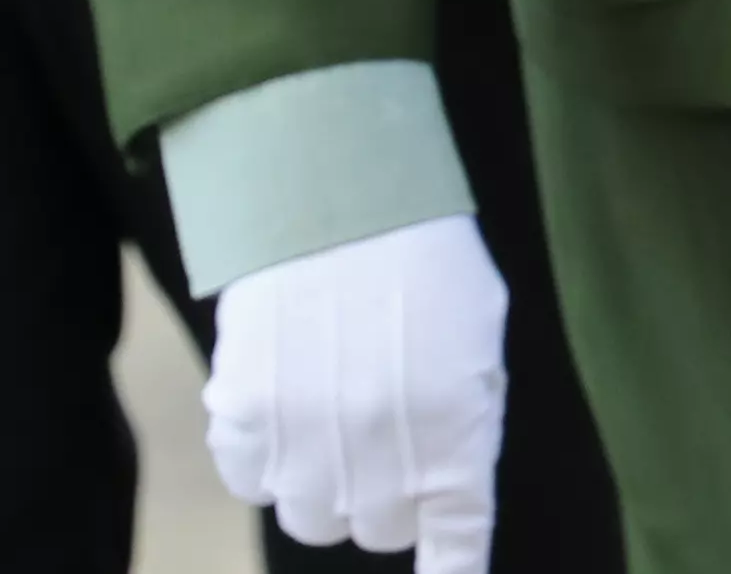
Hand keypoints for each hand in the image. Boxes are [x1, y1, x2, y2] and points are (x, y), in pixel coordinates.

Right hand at [207, 215, 506, 573]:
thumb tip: (444, 478)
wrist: (340, 201)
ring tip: (332, 414)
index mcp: (456, 433)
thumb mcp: (478, 338)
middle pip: (375, 531)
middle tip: (387, 435)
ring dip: (324, 483)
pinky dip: (266, 459)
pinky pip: (250, 481)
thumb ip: (466, 416)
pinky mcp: (244, 421)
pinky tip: (283, 403)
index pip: (457, 537)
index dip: (453, 568)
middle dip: (386, 498)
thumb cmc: (427, 262)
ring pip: (310, 516)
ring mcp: (306, 443)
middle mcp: (382, 453)